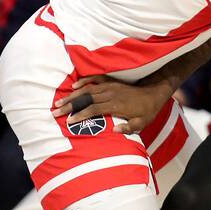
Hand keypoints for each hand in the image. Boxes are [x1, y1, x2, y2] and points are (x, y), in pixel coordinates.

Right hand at [51, 75, 171, 133]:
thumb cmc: (147, 111)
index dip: (81, 115)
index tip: (69, 120)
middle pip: (86, 99)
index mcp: (116, 105)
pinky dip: (84, 81)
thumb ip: (128, 128)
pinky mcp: (111, 82)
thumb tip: (114, 130)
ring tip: (59, 101)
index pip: (94, 109)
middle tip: (55, 111)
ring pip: (87, 89)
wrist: (154, 93)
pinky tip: (74, 85)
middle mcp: (111, 94)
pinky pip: (95, 79)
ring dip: (73, 95)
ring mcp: (110, 86)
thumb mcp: (141, 123)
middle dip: (70, 105)